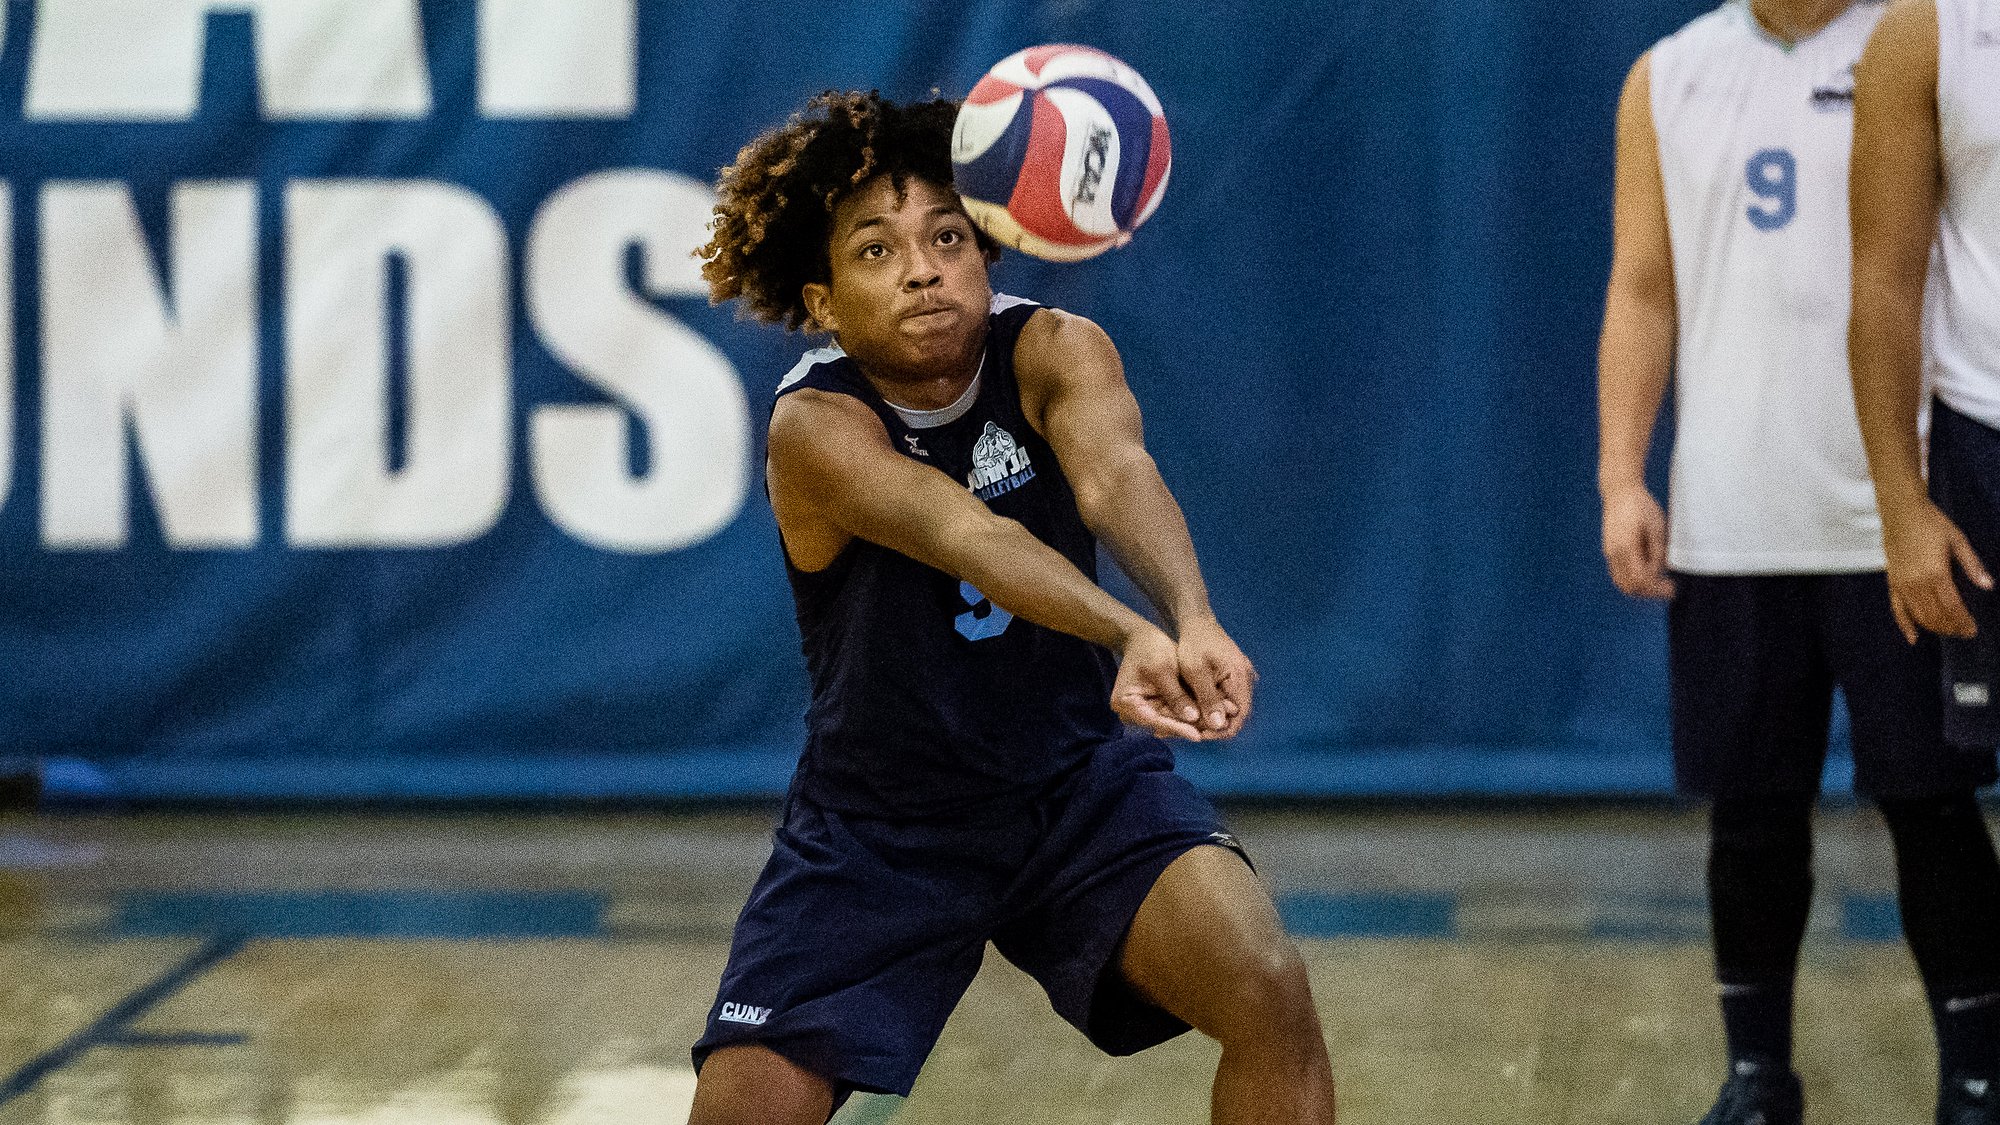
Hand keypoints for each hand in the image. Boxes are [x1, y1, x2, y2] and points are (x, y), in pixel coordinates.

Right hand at [1111, 626, 1205, 740]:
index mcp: (1125, 703)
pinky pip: (1175, 715)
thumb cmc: (1149, 648)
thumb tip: (1193, 719)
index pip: (1153, 720)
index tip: (1197, 735)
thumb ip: (1176, 695)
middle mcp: (1132, 713)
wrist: (1144, 638)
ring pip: (1172, 722)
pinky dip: (1193, 714)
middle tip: (1216, 728)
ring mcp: (1145, 711)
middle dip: (1190, 726)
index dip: (1176, 727)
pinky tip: (1214, 713)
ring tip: (1219, 722)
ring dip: (1196, 722)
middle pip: (1164, 724)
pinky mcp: (1157, 707)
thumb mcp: (1163, 668)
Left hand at [1175, 616, 1255, 739]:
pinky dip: (1207, 707)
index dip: (1217, 732)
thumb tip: (1219, 726)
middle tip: (1182, 731)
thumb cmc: (1193, 642)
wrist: (1196, 621)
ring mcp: (1241, 679)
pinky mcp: (1232, 678)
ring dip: (1206, 718)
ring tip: (1180, 722)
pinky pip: (1223, 699)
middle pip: (1232, 717)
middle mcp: (1246, 681)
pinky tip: (1188, 710)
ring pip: (1226, 709)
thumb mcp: (1196, 671)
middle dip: (1208, 727)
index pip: (1237, 719)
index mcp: (1240, 678)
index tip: (1194, 735)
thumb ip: (1208, 698)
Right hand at [1601, 484, 1674, 598]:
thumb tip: (1659, 571)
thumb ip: (1657, 552)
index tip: (1672, 588)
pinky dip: (1633, 579)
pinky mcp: (1610, 551)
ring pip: (1622, 582)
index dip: (1657, 588)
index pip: (1640, 580)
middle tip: (1668, 588)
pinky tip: (1648, 573)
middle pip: (1629, 586)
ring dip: (1641, 587)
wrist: (1620, 492)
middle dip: (1649, 592)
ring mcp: (1609, 553)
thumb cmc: (1640, 506)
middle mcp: (1613, 554)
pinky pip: (1619, 574)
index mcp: (1625, 548)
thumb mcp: (1657, 527)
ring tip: (1659, 583)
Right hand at [1883, 498, 1992, 641]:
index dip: (1963, 621)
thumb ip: (1972, 565)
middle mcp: (1916, 583)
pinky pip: (1897, 609)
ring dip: (1935, 627)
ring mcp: (1902, 584)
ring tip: (1948, 631)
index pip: (1952, 607)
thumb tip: (1989, 586)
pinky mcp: (1892, 582)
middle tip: (1964, 632)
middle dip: (1951, 627)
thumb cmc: (1931, 522)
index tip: (1972, 629)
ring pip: (1919, 615)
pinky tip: (1913, 638)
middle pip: (1935, 615)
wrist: (1900, 510)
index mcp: (1935, 573)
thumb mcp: (1958, 540)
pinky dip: (1905, 625)